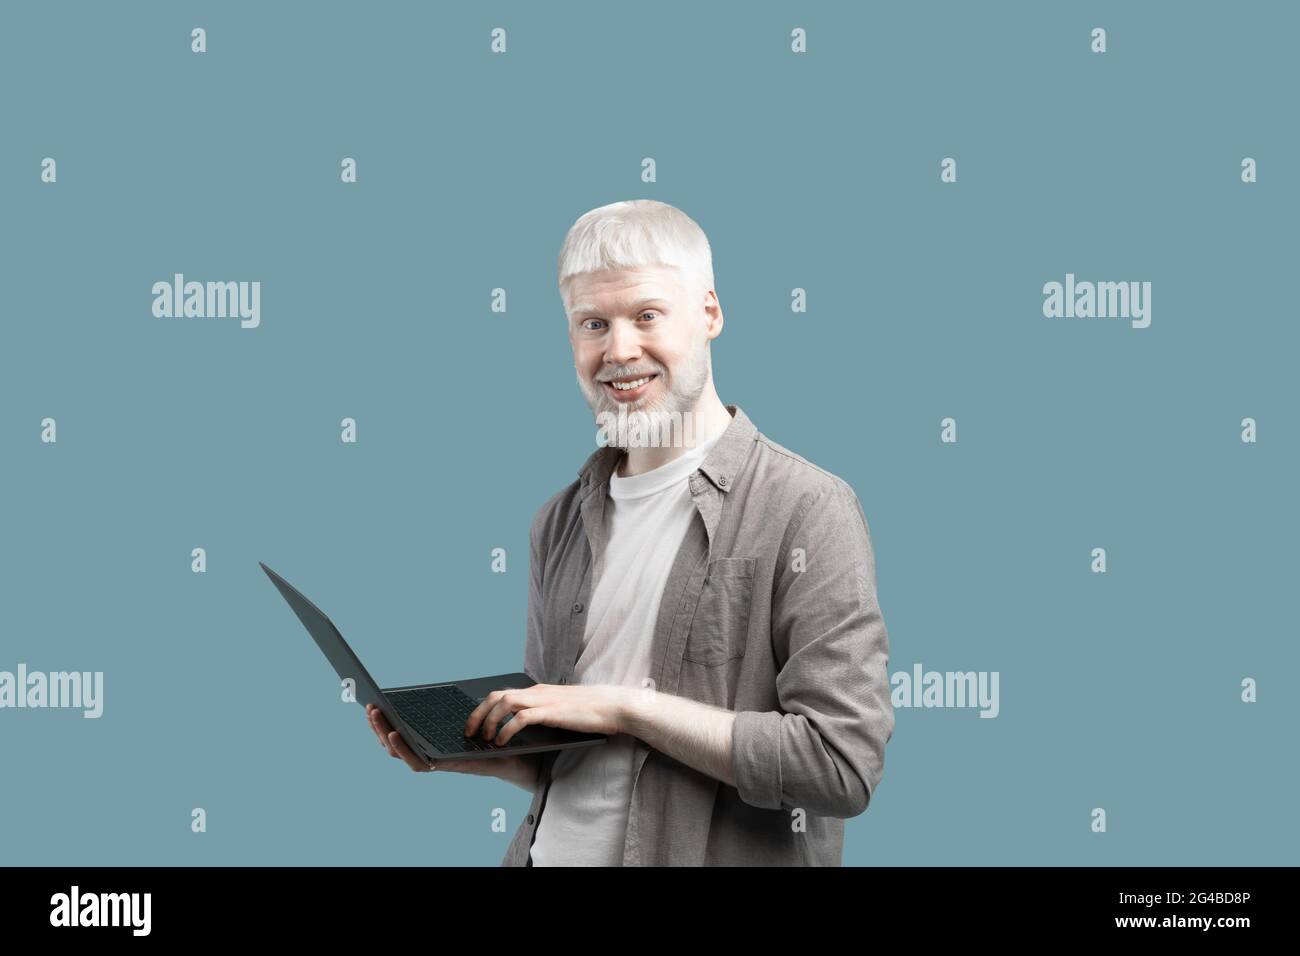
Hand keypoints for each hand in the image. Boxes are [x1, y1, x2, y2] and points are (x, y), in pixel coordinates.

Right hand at [364, 703, 537, 787]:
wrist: (522, 756)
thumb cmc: (498, 737)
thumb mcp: (471, 716)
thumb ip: (453, 708)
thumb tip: (433, 689)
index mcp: (434, 741)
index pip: (402, 732)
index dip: (384, 722)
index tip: (371, 702)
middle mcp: (432, 752)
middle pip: (395, 743)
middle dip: (377, 726)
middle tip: (367, 706)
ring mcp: (438, 761)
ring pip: (401, 753)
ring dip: (384, 736)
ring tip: (376, 716)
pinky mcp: (447, 767)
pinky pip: (419, 763)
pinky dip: (404, 750)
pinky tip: (396, 733)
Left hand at [464, 683, 629, 746]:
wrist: (614, 705)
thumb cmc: (592, 711)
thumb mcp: (561, 709)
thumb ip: (544, 712)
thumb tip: (527, 723)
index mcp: (537, 691)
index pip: (501, 693)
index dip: (483, 708)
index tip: (473, 724)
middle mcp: (536, 692)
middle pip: (495, 695)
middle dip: (478, 713)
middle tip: (469, 732)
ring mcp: (544, 700)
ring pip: (504, 702)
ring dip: (490, 721)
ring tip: (485, 738)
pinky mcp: (552, 712)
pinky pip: (521, 718)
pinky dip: (507, 729)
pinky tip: (503, 742)